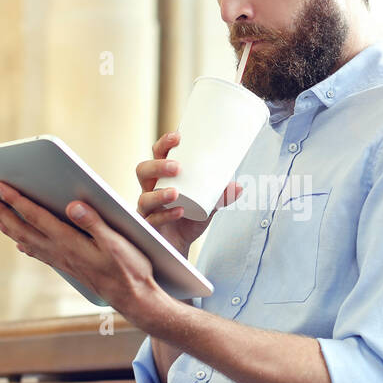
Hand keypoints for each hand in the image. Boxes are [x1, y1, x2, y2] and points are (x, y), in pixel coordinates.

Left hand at [0, 180, 170, 328]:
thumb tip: (72, 205)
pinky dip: (25, 245)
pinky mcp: (68, 267)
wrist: (134, 299)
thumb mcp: (117, 242)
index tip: (0, 186)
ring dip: (9, 228)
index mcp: (70, 242)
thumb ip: (94, 223)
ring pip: (27, 242)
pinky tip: (20, 244)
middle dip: (3, 213)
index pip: (36, 217)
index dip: (16, 200)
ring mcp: (62, 261)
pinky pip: (39, 253)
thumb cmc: (130, 269)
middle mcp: (60, 252)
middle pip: (23, 230)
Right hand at [136, 130, 242, 257]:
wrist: (180, 245)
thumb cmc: (189, 218)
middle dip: (158, 166)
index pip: (157, 154)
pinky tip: (178, 212)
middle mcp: (150, 189)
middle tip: (177, 168)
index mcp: (163, 176)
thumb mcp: (209, 205)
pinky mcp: (148, 225)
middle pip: (143, 170)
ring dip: (159, 194)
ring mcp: (147, 208)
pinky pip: (152, 219)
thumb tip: (239, 187)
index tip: (178, 137)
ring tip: (175, 193)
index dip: (164, 144)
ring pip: (144, 197)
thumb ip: (222, 196)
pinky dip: (166, 215)